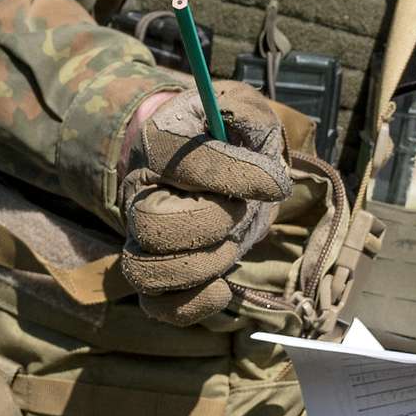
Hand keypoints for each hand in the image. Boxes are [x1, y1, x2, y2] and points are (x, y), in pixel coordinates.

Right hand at [117, 80, 293, 323]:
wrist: (219, 164)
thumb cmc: (232, 135)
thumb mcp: (243, 109)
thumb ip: (248, 114)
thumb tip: (255, 142)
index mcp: (157, 144)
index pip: (183, 162)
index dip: (236, 175)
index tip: (276, 181)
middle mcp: (139, 193)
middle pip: (151, 224)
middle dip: (212, 222)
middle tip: (240, 210)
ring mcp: (142, 238)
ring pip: (147, 271)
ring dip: (204, 265)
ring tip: (231, 242)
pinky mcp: (160, 274)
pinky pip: (159, 306)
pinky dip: (194, 305)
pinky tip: (223, 286)